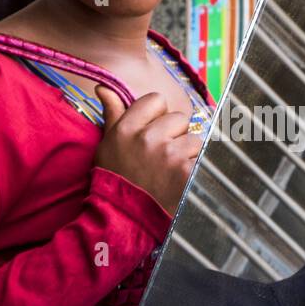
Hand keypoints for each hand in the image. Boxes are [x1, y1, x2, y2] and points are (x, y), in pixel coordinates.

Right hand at [93, 86, 200, 214]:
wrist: (124, 218)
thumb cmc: (116, 179)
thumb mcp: (107, 145)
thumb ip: (112, 114)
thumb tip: (103, 86)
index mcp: (127, 128)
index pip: (157, 100)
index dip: (158, 115)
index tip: (153, 132)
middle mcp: (148, 137)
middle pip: (180, 119)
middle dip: (175, 136)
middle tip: (162, 158)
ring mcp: (169, 154)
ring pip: (194, 140)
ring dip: (187, 155)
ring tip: (169, 173)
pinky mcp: (186, 172)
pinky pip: (202, 159)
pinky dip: (195, 171)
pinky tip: (179, 182)